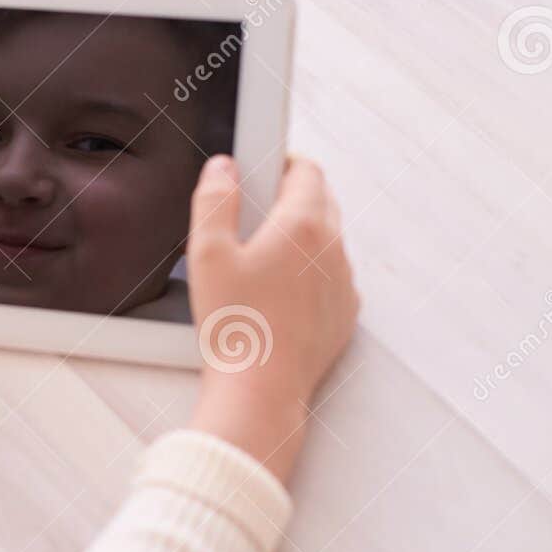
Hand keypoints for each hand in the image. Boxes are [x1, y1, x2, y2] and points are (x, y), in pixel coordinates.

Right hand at [185, 155, 359, 480]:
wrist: (260, 390)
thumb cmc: (233, 323)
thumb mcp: (206, 252)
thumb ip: (215, 200)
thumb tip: (224, 167)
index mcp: (303, 225)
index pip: (307, 170)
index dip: (284, 161)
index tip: (263, 167)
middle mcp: (333, 249)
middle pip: (322, 200)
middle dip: (293, 195)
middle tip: (255, 210)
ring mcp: (344, 283)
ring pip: (329, 240)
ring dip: (303, 235)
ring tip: (261, 255)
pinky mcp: (344, 314)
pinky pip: (332, 277)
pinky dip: (311, 272)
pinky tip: (276, 292)